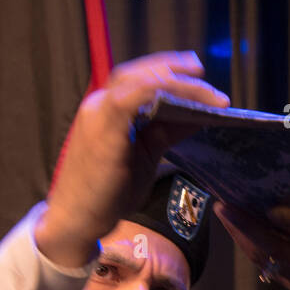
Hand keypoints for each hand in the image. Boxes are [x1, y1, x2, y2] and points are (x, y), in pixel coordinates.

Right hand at [36, 51, 230, 267]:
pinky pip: (135, 99)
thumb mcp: (145, 157)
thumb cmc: (109, 194)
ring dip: (179, 86)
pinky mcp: (104, 130)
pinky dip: (165, 97)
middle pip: (139, 74)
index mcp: (108, 110)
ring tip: (211, 95)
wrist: (77, 220)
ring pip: (141, 83)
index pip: (138, 79)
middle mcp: (100, 105)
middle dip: (174, 69)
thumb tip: (197, 115)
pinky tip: (191, 107)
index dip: (167, 70)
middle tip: (203, 72)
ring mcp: (99, 114)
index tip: (196, 71)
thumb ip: (166, 133)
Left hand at [214, 155, 289, 289]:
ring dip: (241, 238)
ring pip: (263, 258)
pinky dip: (253, 253)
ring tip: (224, 216)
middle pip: (268, 244)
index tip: (265, 204)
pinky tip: (243, 240)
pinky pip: (268, 268)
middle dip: (243, 225)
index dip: (283, 220)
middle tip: (222, 202)